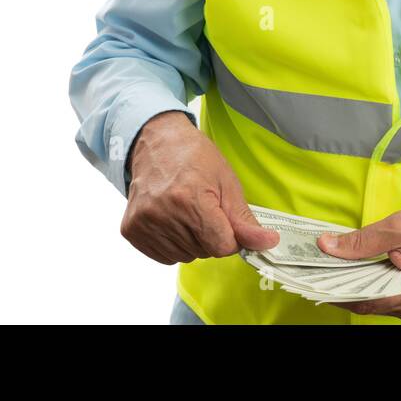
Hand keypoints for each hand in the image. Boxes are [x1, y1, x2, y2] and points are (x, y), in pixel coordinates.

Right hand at [120, 111, 278, 263]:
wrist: (156, 143)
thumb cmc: (194, 157)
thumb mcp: (227, 182)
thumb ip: (244, 219)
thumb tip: (268, 243)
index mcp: (190, 199)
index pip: (222, 245)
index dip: (231, 236)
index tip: (227, 220)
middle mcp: (163, 214)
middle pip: (204, 252)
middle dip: (212, 236)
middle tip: (204, 208)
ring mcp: (144, 223)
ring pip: (185, 256)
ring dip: (193, 241)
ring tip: (186, 211)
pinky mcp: (131, 230)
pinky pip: (165, 256)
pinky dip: (174, 243)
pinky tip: (172, 219)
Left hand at [317, 202, 400, 322]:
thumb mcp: (397, 228)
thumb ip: (360, 241)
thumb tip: (328, 246)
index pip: (361, 299)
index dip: (333, 290)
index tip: (311, 279)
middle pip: (365, 302)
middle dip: (339, 286)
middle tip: (315, 270)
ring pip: (373, 299)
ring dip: (352, 283)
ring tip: (329, 267)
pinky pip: (383, 294)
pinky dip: (367, 282)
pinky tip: (352, 269)